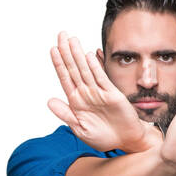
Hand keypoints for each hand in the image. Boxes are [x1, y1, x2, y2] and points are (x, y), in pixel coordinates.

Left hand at [46, 31, 159, 152]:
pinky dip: (95, 67)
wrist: (125, 142)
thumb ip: (65, 115)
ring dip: (78, 55)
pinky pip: (101, 79)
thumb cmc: (104, 137)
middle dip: (67, 52)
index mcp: (76, 101)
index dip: (59, 64)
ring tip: (72, 40)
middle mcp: (87, 93)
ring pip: (86, 70)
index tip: (53, 49)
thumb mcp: (80, 129)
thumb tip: (49, 101)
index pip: (65, 78)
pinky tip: (88, 56)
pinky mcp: (112, 94)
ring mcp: (99, 92)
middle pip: (74, 69)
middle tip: (61, 34)